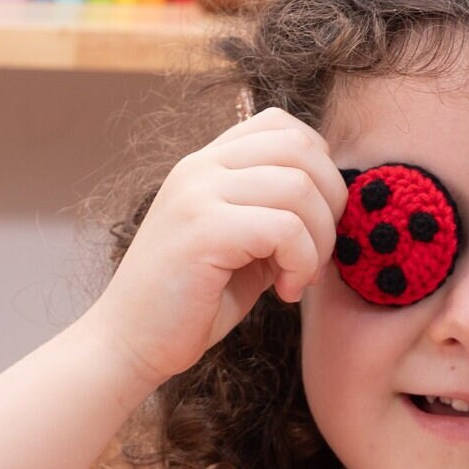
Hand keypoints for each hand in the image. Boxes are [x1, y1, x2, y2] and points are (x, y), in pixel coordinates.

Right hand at [83, 107, 348, 389]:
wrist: (131, 343)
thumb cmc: (194, 300)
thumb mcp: (245, 243)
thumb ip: (278, 210)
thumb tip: (337, 198)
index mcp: (208, 163)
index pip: (282, 125)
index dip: (319, 166)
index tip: (315, 220)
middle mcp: (199, 167)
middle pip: (301, 149)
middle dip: (331, 203)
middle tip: (318, 253)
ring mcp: (197, 193)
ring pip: (299, 187)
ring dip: (319, 240)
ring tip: (299, 277)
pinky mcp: (202, 230)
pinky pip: (285, 228)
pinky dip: (302, 263)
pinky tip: (285, 291)